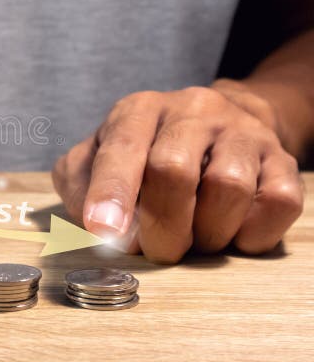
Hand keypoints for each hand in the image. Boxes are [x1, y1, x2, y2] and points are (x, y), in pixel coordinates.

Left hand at [52, 85, 303, 263]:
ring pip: (229, 187)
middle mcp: (192, 111)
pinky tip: (234, 232)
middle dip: (161, 225)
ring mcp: (241, 132)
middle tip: (158, 251)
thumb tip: (94, 223)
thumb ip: (80, 184)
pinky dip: (252, 232)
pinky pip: (277, 202)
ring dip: (207, 232)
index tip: (104, 230)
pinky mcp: (282, 159)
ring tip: (196, 237)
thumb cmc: (144, 152)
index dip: (111, 192)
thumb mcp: (97, 157)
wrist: (220, 123)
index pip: (123, 148)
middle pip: (174, 170)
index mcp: (139, 110)